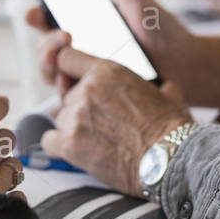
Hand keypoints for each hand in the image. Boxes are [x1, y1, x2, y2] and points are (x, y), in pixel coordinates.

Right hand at [25, 0, 219, 107]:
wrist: (186, 65)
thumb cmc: (162, 29)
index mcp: (86, 26)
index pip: (50, 22)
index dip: (37, 18)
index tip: (35, 14)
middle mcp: (82, 51)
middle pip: (47, 51)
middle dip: (46, 45)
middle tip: (63, 36)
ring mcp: (88, 75)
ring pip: (54, 76)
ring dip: (51, 68)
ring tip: (63, 62)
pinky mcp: (97, 97)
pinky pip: (73, 98)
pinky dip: (67, 91)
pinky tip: (74, 83)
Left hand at [40, 49, 191, 196]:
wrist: (170, 159)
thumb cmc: (171, 128)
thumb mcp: (168, 95)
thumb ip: (157, 86)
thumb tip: (167, 88)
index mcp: (107, 70)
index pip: (66, 59)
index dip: (70, 73)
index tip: (77, 84)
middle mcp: (87, 88)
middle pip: (67, 95)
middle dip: (80, 108)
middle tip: (103, 125)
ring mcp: (76, 116)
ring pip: (60, 118)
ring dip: (73, 129)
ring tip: (99, 142)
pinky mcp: (70, 143)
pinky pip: (49, 141)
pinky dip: (59, 147)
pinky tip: (78, 153)